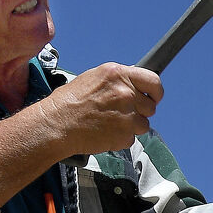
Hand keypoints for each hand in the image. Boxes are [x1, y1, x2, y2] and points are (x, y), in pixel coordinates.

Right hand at [44, 63, 161, 156]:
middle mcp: (125, 92)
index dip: (156, 92)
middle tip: (121, 113)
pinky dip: (121, 138)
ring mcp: (127, 115)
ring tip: (109, 123)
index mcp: (117, 74)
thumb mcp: (93, 78)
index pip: (154, 80)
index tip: (154, 97)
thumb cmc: (69, 102)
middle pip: (150, 106)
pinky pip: (132, 138)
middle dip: (139, 111)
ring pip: (143, 124)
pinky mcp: (125, 134)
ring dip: (131, 126)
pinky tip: (105, 132)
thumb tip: (133, 84)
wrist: (56, 124)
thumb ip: (117, 80)